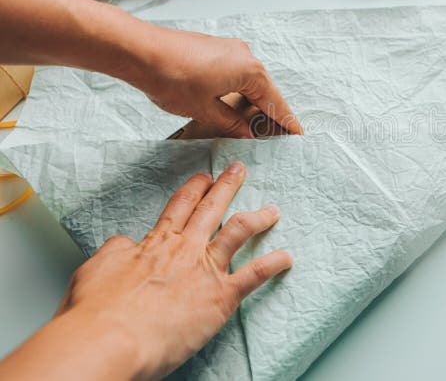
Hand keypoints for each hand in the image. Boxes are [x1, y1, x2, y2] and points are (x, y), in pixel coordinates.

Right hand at [3, 162, 291, 380]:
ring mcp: (205, 269)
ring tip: (273, 210)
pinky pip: (255, 274)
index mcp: (155, 243)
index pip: (179, 206)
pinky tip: (286, 258)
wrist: (109, 339)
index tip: (204, 177)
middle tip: (239, 171)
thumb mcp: (96, 270)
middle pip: (211, 208)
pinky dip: (274, 264)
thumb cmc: (97, 313)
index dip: (194, 189)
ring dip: (259, 218)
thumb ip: (115, 252)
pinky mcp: (221, 296)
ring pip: (239, 231)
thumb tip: (124, 244)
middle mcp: (184, 249)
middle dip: (227, 186)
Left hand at [130, 28, 302, 137]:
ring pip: (248, 81)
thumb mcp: (205, 110)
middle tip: (277, 133)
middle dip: (269, 112)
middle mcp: (245, 56)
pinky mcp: (214, 48)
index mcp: (250, 71)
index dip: (286, 121)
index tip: (297, 134)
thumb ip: (231, 123)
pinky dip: (237, 89)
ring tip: (250, 124)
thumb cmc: (172, 78)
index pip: (275, 102)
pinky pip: (235, 72)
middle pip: (264, 90)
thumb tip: (246, 132)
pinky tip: (230, 104)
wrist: (140, 51)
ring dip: (250, 101)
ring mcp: (229, 49)